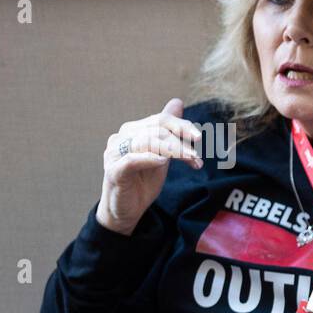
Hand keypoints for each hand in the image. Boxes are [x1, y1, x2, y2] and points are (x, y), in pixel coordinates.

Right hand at [96, 97, 204, 235]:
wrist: (127, 210)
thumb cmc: (143, 180)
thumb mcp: (162, 154)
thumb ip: (169, 131)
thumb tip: (177, 102)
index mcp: (133, 131)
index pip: (160, 120)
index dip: (182, 126)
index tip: (199, 137)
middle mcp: (122, 138)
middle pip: (156, 129)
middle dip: (181, 141)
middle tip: (197, 156)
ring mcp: (115, 154)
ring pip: (146, 142)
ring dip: (173, 150)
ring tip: (190, 159)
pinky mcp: (113, 171)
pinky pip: (132, 160)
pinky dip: (149, 158)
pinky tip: (163, 161)